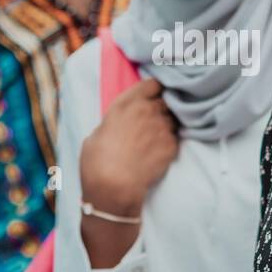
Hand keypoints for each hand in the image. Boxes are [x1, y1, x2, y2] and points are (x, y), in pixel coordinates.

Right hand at [79, 78, 178, 214]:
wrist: (114, 186)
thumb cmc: (97, 162)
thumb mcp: (96, 134)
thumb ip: (113, 122)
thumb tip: (117, 125)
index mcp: (125, 103)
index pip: (152, 84)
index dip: (155, 90)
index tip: (154, 96)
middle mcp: (146, 110)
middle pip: (166, 100)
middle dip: (163, 108)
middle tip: (155, 120)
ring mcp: (162, 127)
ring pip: (173, 119)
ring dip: (168, 125)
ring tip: (157, 138)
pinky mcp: (172, 145)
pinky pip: (175, 138)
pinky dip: (170, 143)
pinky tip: (160, 152)